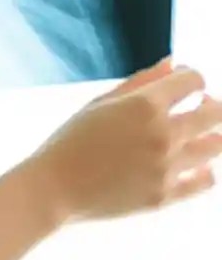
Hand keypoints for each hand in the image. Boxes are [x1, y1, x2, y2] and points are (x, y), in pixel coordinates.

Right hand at [27, 58, 221, 223]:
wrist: (53, 189)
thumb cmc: (70, 142)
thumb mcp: (99, 103)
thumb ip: (140, 81)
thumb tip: (173, 63)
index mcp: (143, 106)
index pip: (193, 80)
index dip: (192, 78)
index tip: (185, 83)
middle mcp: (162, 134)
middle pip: (216, 113)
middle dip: (211, 105)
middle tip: (201, 106)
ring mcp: (166, 167)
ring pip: (216, 145)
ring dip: (210, 136)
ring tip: (195, 137)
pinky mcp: (166, 196)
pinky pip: (205, 181)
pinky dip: (204, 170)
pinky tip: (192, 165)